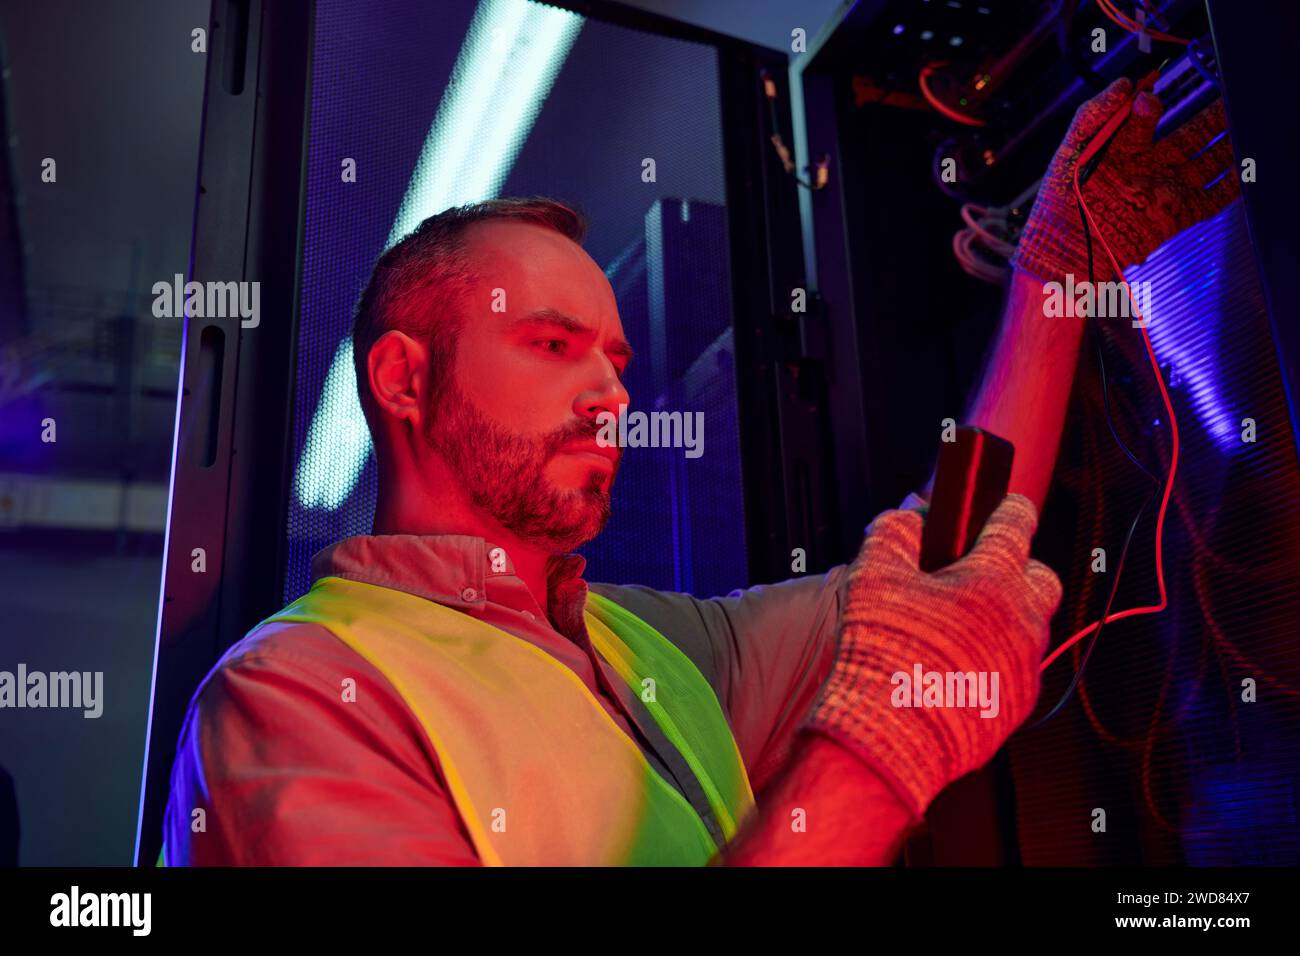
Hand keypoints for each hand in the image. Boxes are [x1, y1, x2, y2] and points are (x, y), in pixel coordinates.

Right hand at [803, 495, 1061, 819]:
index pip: (1015, 524)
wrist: (889, 737)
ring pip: (1031, 626)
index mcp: (991, 581)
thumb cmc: (884, 659)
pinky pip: (1017, 669)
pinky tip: (959, 663)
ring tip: (962, 620)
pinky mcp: (1016, 704)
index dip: (1009, 505)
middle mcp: (1019, 621)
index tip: (1006, 501)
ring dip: (1006, 615)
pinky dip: (996, 659)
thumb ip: (893, 534)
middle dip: (1020, 565)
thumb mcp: (872, 578)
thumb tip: (907, 519)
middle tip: (986, 568)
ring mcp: (1022, 666)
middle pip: (1042, 577)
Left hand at [1012, 77, 1239, 283]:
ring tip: (1249, 122)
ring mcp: (1166, 190)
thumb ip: (1094, 113)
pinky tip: (1246, 166)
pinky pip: (1213, 198)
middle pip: (1193, 135)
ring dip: (1230, 143)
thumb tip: (1126, 84)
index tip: (1150, 95)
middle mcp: (1151, 167)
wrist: (1066, 249)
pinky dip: (1232, 183)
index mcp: (1125, 148)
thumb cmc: (1060, 203)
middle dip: (1215, 116)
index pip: (1148, 115)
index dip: (1153, 101)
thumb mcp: (1071, 151)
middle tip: (1236, 93)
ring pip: (1209, 161)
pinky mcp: (1176, 216)